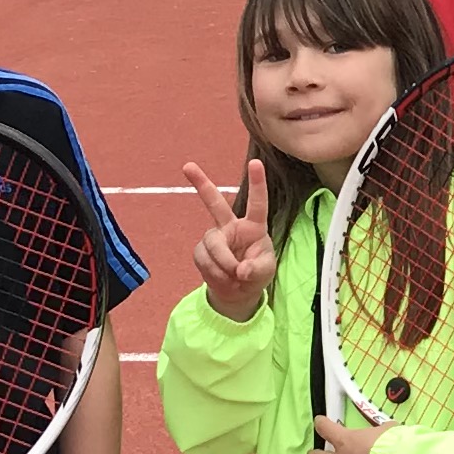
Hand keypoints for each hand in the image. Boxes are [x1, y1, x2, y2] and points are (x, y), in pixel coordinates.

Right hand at [185, 156, 274, 320]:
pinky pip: (205, 260)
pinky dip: (216, 274)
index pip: (257, 203)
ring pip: (213, 244)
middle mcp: (231, 227)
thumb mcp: (266, 271)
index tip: (255, 162)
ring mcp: (214, 238)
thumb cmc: (256, 273)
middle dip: (201, 183)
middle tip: (187, 165)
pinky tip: (223, 278)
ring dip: (224, 264)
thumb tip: (240, 270)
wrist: (237, 291)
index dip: (257, 183)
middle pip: (215, 203)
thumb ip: (256, 269)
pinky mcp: (201, 251)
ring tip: (234, 277)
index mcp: (253, 226)